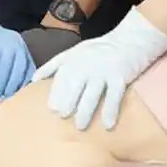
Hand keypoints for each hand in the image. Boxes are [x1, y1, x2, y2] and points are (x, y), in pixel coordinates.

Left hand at [32, 6, 166, 130]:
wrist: (132, 39)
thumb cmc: (100, 49)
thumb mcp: (75, 52)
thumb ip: (55, 65)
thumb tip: (34, 80)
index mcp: (74, 58)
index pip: (61, 77)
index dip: (56, 93)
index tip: (51, 109)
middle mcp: (87, 64)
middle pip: (74, 87)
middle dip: (67, 102)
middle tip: (63, 117)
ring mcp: (104, 71)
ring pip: (91, 95)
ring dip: (85, 111)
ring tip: (80, 126)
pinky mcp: (120, 76)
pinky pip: (114, 97)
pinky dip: (110, 111)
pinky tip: (108, 125)